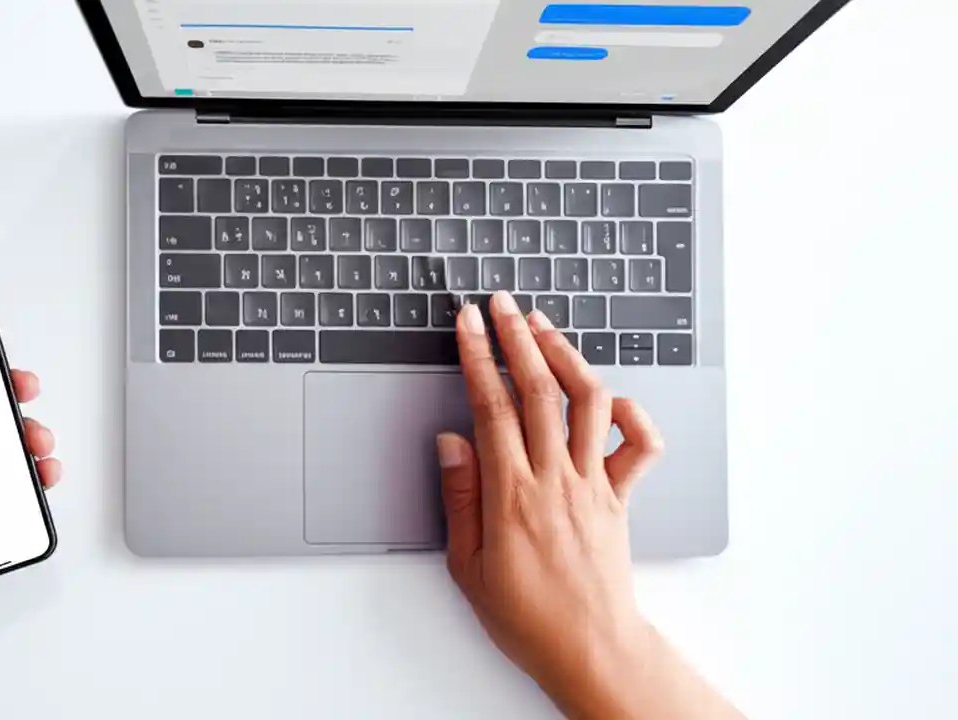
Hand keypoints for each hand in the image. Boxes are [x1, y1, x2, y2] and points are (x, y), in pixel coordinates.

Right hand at [438, 292, 739, 718]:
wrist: (590, 648)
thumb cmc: (526, 616)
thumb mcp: (467, 565)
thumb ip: (460, 497)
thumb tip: (452, 441)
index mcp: (512, 494)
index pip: (490, 406)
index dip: (477, 356)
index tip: (467, 323)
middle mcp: (556, 478)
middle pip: (538, 390)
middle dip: (517, 337)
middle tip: (501, 303)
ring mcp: (594, 483)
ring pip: (587, 402)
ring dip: (566, 356)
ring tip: (544, 326)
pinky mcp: (621, 496)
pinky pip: (641, 445)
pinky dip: (633, 412)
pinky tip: (608, 395)